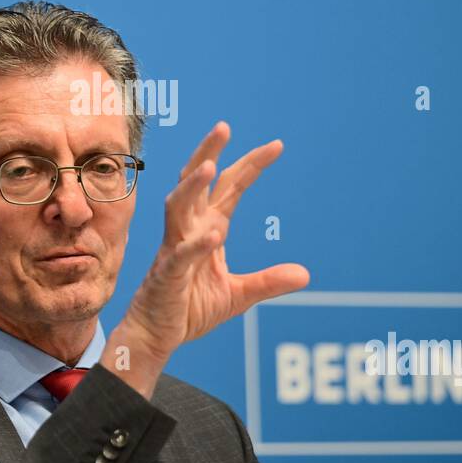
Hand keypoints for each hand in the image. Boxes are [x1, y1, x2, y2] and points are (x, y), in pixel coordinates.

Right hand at [123, 121, 309, 357]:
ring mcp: (175, 249)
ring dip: (193, 186)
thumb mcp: (238, 295)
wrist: (156, 336)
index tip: (276, 145)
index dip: (251, 165)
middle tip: (224, 126)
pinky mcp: (167, 274)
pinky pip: (181, 254)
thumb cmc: (189, 308)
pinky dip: (196, 244)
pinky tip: (213, 234)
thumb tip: (305, 274)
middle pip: (197, 183)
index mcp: (208, 228)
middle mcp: (189, 230)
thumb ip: (269, 282)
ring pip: (179, 207)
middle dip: (209, 153)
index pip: (230, 188)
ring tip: (210, 167)